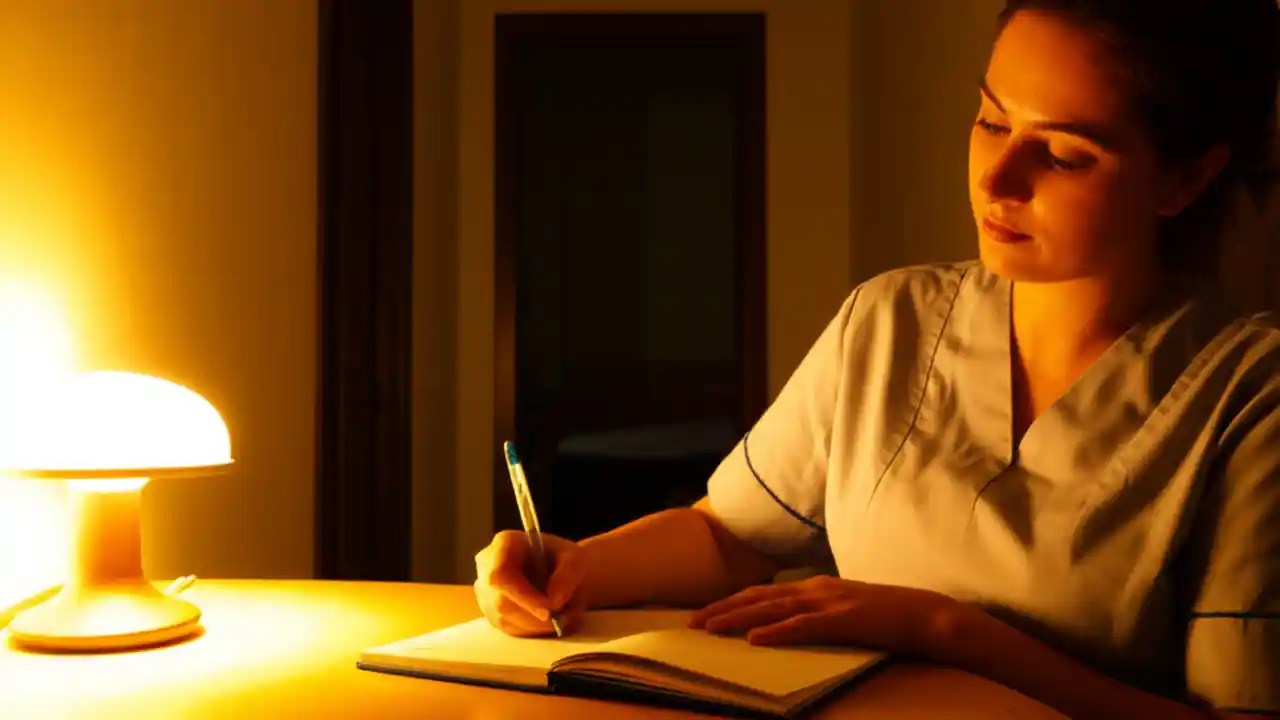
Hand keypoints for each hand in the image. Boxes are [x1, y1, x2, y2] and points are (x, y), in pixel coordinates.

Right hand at [473, 530, 588, 636]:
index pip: (501, 575)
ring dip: (536, 625)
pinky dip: (533, 630)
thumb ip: (567, 575)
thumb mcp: (575, 559)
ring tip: (562, 617)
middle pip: (501, 602)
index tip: (549, 610)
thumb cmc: (565, 560)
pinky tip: (549, 621)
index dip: (522, 596)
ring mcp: (486, 592)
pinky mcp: (491, 613)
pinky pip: (508, 629)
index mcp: (504, 544)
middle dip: (534, 616)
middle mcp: (487, 566)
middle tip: (562, 619)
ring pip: (505, 619)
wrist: (562, 572)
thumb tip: (554, 601)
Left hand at [688, 575, 961, 656]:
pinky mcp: (842, 619)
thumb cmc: (882, 616)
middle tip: (691, 623)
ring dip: (737, 618)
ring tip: (710, 628)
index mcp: (812, 586)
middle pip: (757, 598)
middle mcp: (814, 588)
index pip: (761, 593)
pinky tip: (755, 638)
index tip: (703, 614)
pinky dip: (776, 631)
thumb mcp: (840, 609)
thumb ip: (814, 612)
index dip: (730, 602)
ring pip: (772, 609)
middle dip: (722, 609)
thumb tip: (785, 623)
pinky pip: (802, 626)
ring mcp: (827, 602)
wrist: (922, 614)